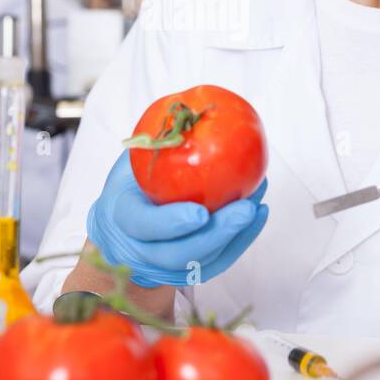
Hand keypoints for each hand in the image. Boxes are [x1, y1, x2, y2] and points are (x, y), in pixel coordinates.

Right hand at [86, 151, 268, 288]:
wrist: (122, 229)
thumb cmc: (131, 185)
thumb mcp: (132, 162)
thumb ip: (153, 143)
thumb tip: (190, 107)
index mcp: (123, 220)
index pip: (145, 226)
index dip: (171, 223)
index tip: (200, 212)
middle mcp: (142, 251)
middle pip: (180, 254)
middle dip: (216, 234)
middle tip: (244, 208)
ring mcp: (165, 266)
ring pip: (203, 262)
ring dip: (235, 236)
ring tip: (257, 207)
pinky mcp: (188, 272)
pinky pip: (218, 262)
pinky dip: (241, 240)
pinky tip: (257, 214)